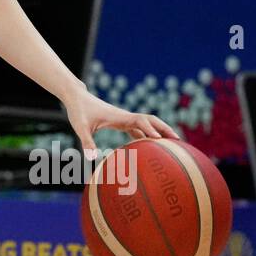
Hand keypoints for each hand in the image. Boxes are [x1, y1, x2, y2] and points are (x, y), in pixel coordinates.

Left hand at [62, 90, 179, 159]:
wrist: (77, 97)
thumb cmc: (78, 111)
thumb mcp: (80, 127)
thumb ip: (86, 141)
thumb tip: (91, 157)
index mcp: (119, 116)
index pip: (140, 121)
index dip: (150, 129)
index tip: (159, 140)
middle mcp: (125, 116)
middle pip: (151, 121)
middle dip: (164, 129)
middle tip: (178, 141)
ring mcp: (124, 119)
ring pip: (147, 125)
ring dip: (159, 132)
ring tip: (172, 145)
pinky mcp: (121, 122)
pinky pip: (138, 129)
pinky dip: (147, 136)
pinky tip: (151, 147)